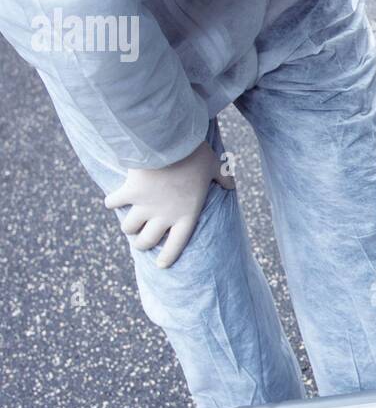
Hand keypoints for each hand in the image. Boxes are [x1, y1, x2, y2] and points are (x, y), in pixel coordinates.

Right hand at [104, 141, 234, 268]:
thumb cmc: (195, 155)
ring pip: (129, 228)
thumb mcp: (215, 166)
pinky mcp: (129, 192)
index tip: (161, 265)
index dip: (168, 256)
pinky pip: (113, 203)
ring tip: (129, 224)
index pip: (177, 244)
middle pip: (147, 241)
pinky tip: (112, 201)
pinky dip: (111, 202)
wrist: (170, 142)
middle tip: (140, 240)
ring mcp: (145, 206)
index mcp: (187, 214)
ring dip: (128, 227)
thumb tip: (232, 185)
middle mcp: (164, 216)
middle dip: (141, 243)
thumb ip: (224, 178)